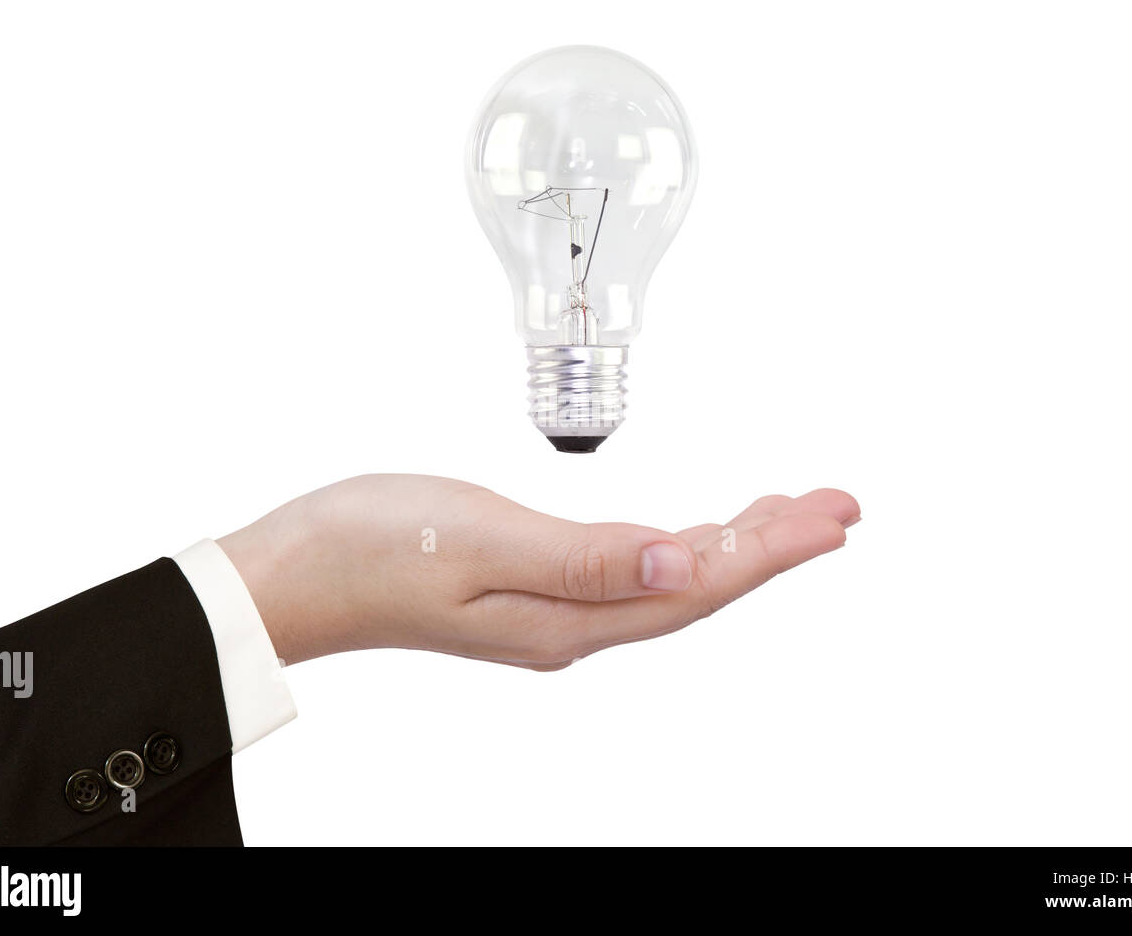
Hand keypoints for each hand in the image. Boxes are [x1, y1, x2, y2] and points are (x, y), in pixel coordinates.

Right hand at [218, 474, 858, 669]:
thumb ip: (582, 557)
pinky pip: (634, 571)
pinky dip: (682, 545)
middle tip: (837, 507)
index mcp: (568, 618)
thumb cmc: (368, 548)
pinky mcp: (531, 587)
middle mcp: (572, 625)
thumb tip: (676, 563)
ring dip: (736, 545)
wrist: (293, 571)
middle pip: (698, 585)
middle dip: (773, 544)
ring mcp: (552, 610)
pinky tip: (697, 533)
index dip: (772, 550)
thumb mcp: (476, 542)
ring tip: (790, 513)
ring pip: (670, 578)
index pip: (697, 584)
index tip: (832, 518)